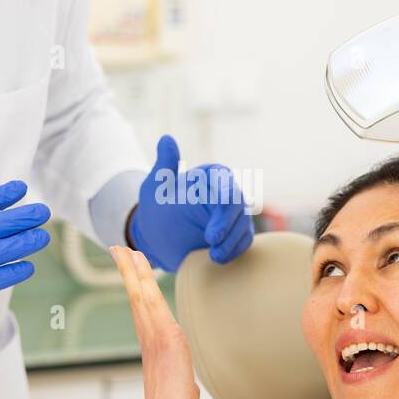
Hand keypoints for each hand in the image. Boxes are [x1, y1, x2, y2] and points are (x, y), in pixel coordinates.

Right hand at [110, 245, 200, 398]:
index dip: (137, 290)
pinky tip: (137, 267)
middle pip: (139, 299)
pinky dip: (141, 283)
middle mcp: (152, 344)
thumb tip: (187, 396)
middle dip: (130, 273)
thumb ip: (182, 390)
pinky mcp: (166, 339)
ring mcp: (157, 341)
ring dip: (133, 271)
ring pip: (142, 297)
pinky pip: (151, 304)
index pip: (145, 314)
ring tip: (125, 250)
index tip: (131, 272)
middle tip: (120, 249)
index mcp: (155, 353)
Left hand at [128, 134, 253, 270]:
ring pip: (243, 226)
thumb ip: (165, 165)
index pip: (225, 183)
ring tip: (214, 258)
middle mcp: (228, 192)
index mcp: (213, 175)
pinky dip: (235, 251)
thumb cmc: (157, 205)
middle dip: (228, 226)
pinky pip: (243, 242)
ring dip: (232, 243)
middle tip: (212, 245)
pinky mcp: (236, 234)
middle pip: (238, 206)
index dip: (225, 200)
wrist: (158, 233)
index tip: (214, 223)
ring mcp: (234, 215)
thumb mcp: (155, 186)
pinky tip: (220, 260)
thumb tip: (166, 139)